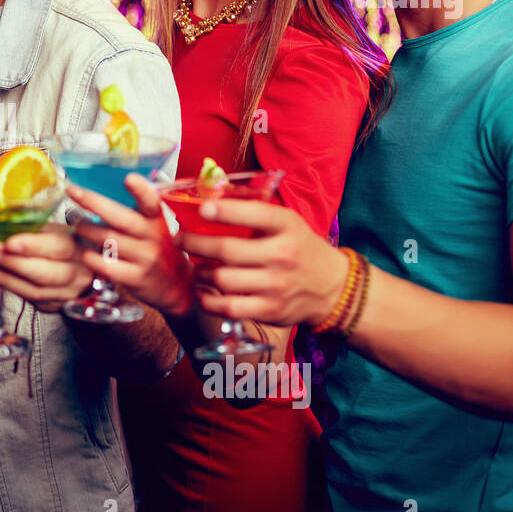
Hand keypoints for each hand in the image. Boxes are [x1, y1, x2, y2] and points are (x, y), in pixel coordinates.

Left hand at [0, 224, 92, 313]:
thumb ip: (33, 227)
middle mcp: (77, 274)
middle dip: (12, 263)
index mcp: (79, 247)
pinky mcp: (52, 305)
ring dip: (2, 277)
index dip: (32, 246)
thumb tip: (2, 219)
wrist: (81, 270)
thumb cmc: (65, 245)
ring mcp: (66, 293)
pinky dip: (7, 285)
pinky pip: (28, 298)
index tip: (9, 242)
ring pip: (33, 290)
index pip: (57, 247)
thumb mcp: (55, 230)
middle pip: (44, 274)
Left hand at [66, 174, 194, 318]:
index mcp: (156, 220)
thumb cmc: (155, 249)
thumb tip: (96, 191)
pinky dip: (91, 257)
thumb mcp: (152, 227)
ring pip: (109, 241)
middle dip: (94, 202)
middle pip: (122, 218)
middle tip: (73, 192)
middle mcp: (153, 237)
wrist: (175, 285)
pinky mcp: (136, 278)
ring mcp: (145, 258)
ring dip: (88, 231)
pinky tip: (86, 253)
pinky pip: (106, 265)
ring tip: (78, 226)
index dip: (141, 190)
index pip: (152, 202)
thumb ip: (132, 211)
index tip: (129, 178)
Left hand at [179, 198, 347, 326]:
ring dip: (199, 271)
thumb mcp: (287, 223)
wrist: (332, 287)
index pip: (252, 213)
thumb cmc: (300, 248)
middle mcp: (282, 254)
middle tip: (180, 239)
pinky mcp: (270, 310)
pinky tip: (203, 290)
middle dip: (193, 243)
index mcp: (287, 226)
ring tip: (196, 265)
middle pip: (225, 249)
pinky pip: (228, 307)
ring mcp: (276, 285)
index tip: (201, 209)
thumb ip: (254, 213)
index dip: (223, 211)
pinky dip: (207, 299)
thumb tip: (209, 201)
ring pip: (222, 278)